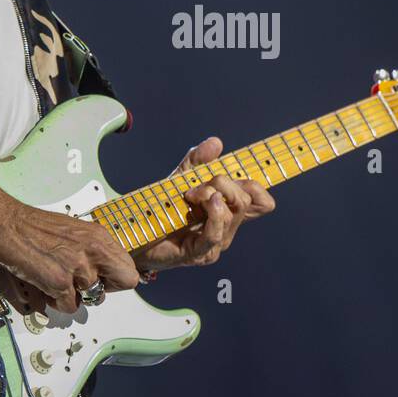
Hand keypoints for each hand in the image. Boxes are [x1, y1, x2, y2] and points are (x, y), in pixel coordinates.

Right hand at [0, 170, 138, 312]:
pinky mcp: (59, 282)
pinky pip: (69, 307)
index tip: (102, 278)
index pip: (129, 269)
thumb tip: (105, 271)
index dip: (116, 278)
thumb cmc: (38, 228)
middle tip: (86, 285)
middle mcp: (94, 251)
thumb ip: (95, 250)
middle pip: (125, 282)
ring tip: (57, 278)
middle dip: (106, 289)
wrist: (9, 225)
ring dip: (74, 295)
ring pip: (91, 298)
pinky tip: (46, 284)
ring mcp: (77, 267)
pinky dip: (57, 301)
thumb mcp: (77, 232)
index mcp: (100, 237)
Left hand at [131, 136, 275, 272]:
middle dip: (226, 183)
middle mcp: (227, 227)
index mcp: (228, 210)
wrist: (135, 232)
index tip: (243, 170)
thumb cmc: (161, 208)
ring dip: (210, 194)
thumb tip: (216, 143)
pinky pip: (215, 234)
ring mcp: (215, 243)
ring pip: (232, 213)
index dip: (259, 186)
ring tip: (189, 194)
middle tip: (200, 184)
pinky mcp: (199, 254)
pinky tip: (200, 203)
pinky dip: (211, 214)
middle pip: (248, 201)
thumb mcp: (180, 177)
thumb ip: (198, 160)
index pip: (262, 202)